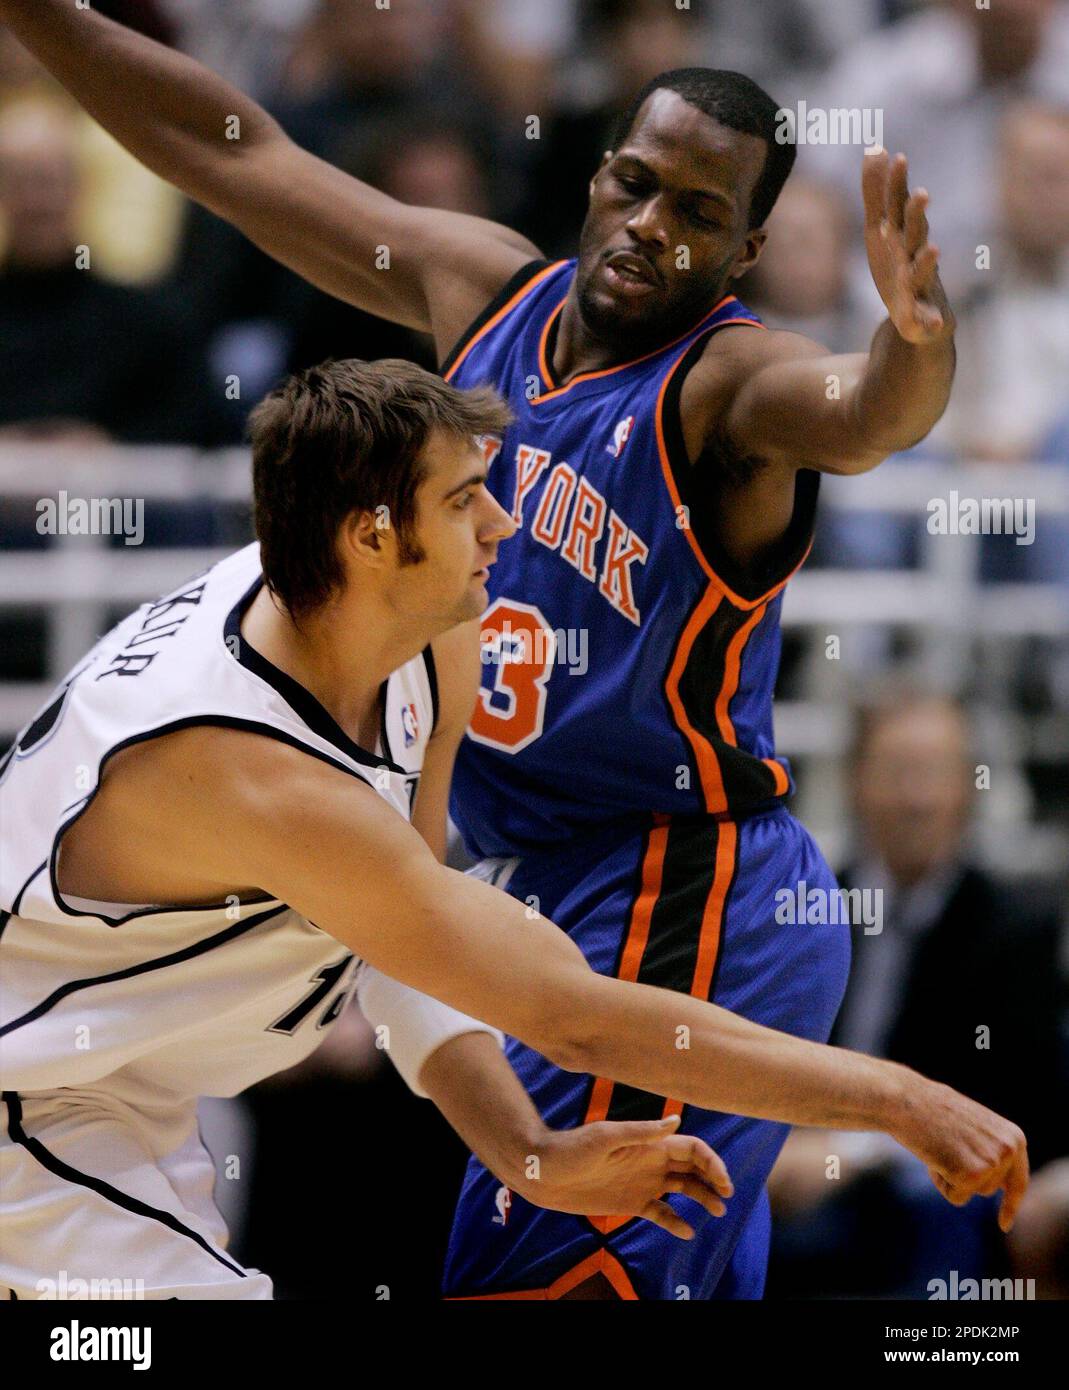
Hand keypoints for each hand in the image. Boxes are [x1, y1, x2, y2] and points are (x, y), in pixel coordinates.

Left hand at [513, 1113, 732, 1238]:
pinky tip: (687, 1231)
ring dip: (701, 1197)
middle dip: (713, 1178)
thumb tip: (676, 1120)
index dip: (710, 1161)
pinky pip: (660, 1212)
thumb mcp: (604, 1137)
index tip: (723, 1181)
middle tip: (726, 1196)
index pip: (690, 1148)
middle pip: (691, 1167)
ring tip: (717, 1211)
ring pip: (682, 1188)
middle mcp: (650, 1161)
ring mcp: (642, 1182)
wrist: (544, 1172)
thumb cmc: (571, 1149)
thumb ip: (640, 1132)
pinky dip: (675, 1221)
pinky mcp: (631, 1202)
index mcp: (648, 1144)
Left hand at [862, 148, 953, 344]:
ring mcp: (921, 287)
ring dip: (928, 262)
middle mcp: (915, 256)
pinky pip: (928, 319)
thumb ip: (876, 193)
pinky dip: (931, 320)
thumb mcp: (880, 231)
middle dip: (917, 216)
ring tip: (933, 250)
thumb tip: (874, 148)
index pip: (898, 207)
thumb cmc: (897, 266)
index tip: (898, 157)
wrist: (916, 319)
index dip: (897, 185)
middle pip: (915, 234)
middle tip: (921, 194)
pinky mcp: (922, 318)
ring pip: (924, 273)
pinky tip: (937, 322)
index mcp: (903, 236)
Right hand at [890, 1074, 1029, 1231]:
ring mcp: (993, 1161)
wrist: (907, 1100)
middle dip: (964, 1177)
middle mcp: (1010, 1149)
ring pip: (974, 1193)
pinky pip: (957, 1197)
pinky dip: (941, 1184)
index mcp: (1014, 1136)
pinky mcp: (973, 1174)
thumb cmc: (932, 1112)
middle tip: (945, 1146)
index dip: (1010, 1204)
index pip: (1018, 1179)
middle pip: (989, 1189)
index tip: (1003, 1226)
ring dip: (951, 1178)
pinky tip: (934, 1156)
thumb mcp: (972, 1128)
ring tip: (939, 1147)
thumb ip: (987, 1150)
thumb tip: (989, 1179)